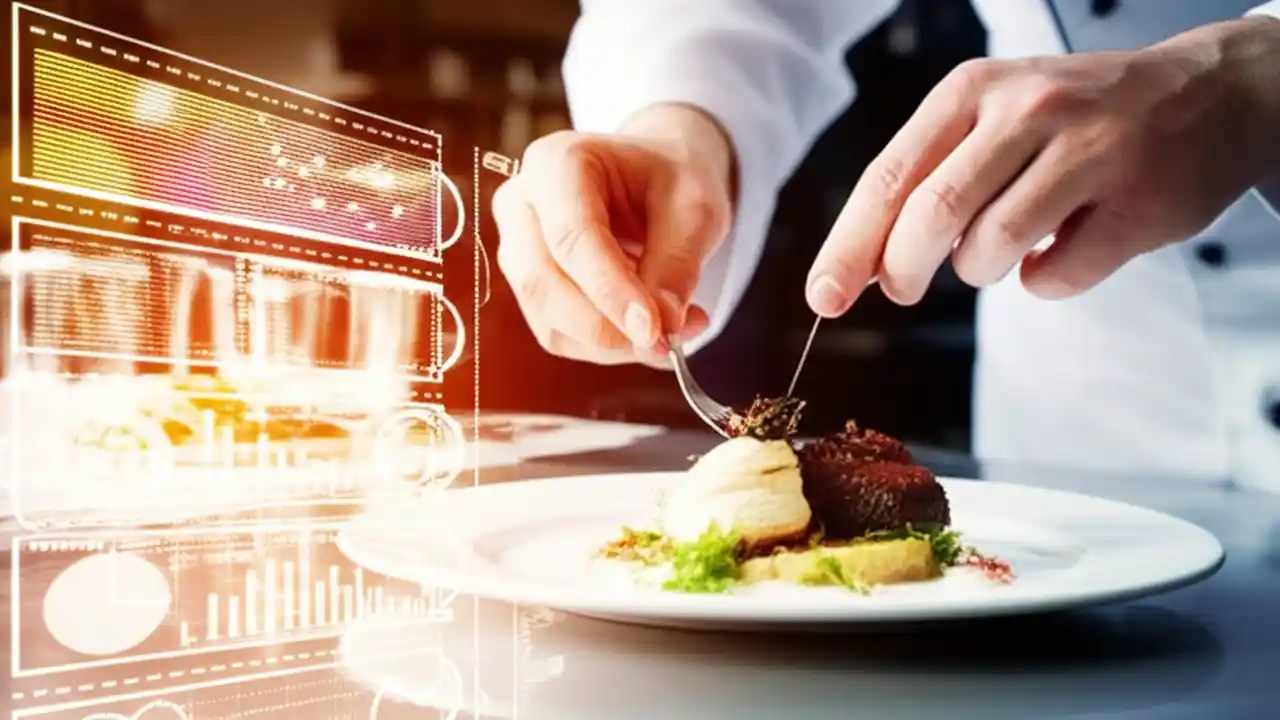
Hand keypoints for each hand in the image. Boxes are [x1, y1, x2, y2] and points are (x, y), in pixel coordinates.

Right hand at [494, 104, 734, 365]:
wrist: (653, 179)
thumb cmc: (670, 180)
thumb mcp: (695, 209)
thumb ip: (677, 265)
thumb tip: (662, 327)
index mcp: (557, 162)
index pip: (572, 236)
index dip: (610, 290)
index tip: (653, 330)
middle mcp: (521, 204)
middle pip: (545, 283)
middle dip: (609, 327)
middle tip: (670, 342)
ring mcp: (517, 250)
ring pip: (551, 320)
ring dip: (615, 342)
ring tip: (675, 328)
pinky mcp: (530, 289)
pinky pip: (560, 336)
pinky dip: (609, 345)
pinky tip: (648, 327)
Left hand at [807, 16, 1279, 314]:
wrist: (1208, 95)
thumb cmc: (1076, 121)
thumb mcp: (992, 120)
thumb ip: (928, 182)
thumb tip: (864, 265)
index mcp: (974, 91)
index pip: (889, 179)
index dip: (849, 247)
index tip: (824, 298)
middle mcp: (1028, 110)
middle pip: (932, 215)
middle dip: (902, 270)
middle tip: (904, 289)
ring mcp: (1089, 150)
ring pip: (993, 246)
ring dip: (981, 269)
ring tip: (1002, 250)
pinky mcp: (1138, 201)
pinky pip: (1058, 275)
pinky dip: (1046, 279)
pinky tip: (1064, 247)